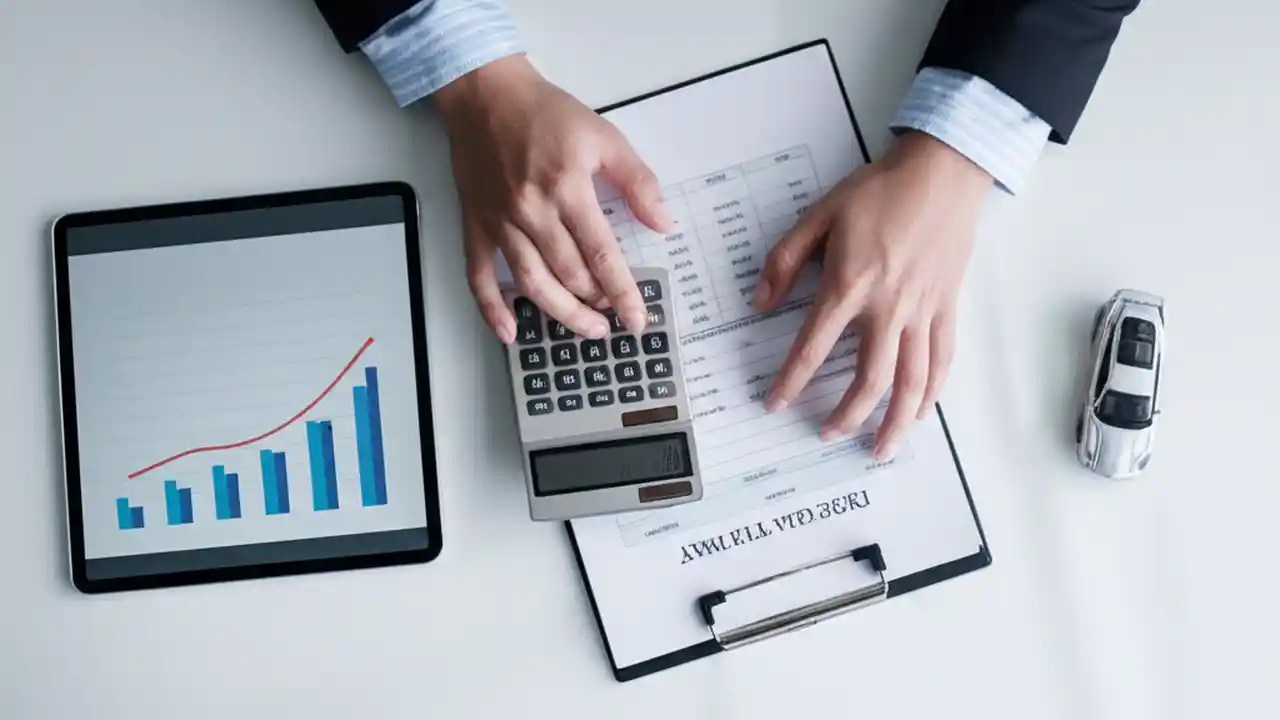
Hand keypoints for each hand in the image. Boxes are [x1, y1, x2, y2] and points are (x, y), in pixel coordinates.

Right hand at [434, 56, 670, 342]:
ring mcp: (500, 222)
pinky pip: (479, 276)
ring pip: (531, 284)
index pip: (601, 254)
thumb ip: (637, 182)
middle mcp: (531, 211)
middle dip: (596, 304)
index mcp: (566, 189)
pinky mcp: (476, 225)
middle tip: (614, 319)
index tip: (638, 318)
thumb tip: (663, 223)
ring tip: (586, 329)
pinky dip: (492, 309)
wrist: (486, 94)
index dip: (623, 291)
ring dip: (561, 314)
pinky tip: (510, 332)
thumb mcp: (604, 137)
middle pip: (569, 276)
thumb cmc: (545, 114)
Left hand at [753, 132, 990, 458]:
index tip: (775, 404)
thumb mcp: (819, 215)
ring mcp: (923, 310)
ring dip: (894, 421)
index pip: (814, 346)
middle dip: (846, 415)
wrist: (941, 171)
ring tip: (879, 449)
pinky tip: (918, 413)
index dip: (791, 381)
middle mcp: (889, 306)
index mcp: (850, 284)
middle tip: (826, 434)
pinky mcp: (948, 307)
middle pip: (869, 378)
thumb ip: (784, 261)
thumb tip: (759, 302)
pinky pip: (941, 360)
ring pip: (911, 381)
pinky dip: (931, 392)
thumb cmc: (880, 190)